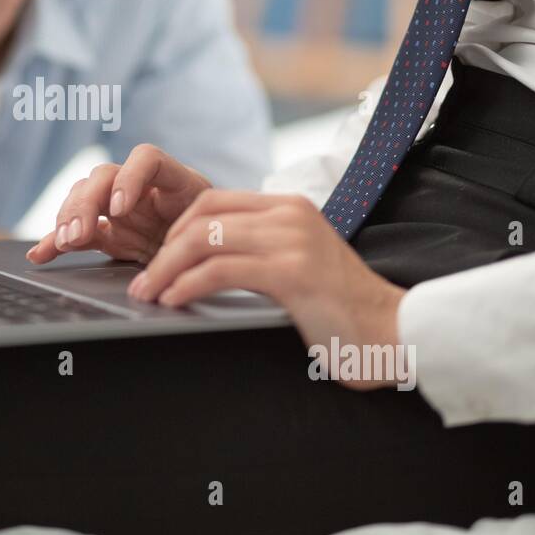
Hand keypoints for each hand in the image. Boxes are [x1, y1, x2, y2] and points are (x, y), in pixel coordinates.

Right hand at [25, 144, 210, 264]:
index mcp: (174, 180)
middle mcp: (141, 187)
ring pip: (84, 198)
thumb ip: (194, 237)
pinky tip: (40, 254)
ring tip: (66, 242)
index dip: (128, 178)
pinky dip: (56, 242)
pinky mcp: (106, 232)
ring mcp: (119, 208)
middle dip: (87, 203)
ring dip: (70, 218)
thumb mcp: (215, 233)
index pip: (147, 159)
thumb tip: (171, 262)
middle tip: (81, 232)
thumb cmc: (218, 238)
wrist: (212, 253)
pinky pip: (77, 233)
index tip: (119, 209)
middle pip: (103, 176)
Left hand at [128, 191, 407, 390]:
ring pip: (203, 240)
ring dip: (164, 270)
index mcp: (288, 207)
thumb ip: (259, 252)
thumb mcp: (296, 264)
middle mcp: (289, 215)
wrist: (393, 333)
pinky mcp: (291, 272)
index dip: (174, 229)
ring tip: (148, 295)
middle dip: (162, 250)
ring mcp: (291, 240)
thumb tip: (202, 263)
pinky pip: (220, 270)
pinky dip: (186, 285)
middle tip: (141, 282)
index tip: (156, 260)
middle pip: (201, 217)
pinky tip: (173, 300)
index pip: (212, 201)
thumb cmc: (339, 309)